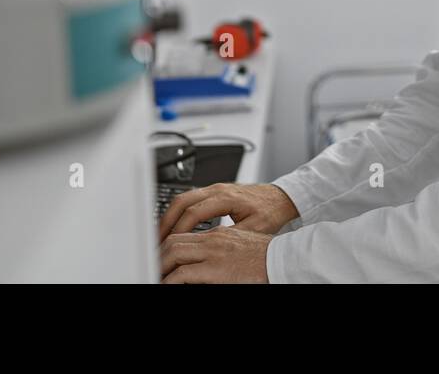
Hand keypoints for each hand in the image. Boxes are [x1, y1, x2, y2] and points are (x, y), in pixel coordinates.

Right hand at [156, 182, 299, 240]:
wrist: (282, 197)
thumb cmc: (271, 211)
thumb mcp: (254, 229)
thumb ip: (231, 237)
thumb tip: (209, 249)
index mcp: (226, 197)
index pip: (194, 212)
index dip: (179, 230)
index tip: (170, 245)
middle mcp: (218, 189)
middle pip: (181, 201)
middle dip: (166, 222)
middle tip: (157, 241)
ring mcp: (215, 188)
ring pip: (183, 198)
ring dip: (170, 216)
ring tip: (161, 236)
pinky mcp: (215, 192)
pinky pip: (190, 199)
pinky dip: (179, 212)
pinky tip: (175, 227)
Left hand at [160, 226, 271, 283]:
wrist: (284, 259)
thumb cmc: (267, 256)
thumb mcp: (240, 245)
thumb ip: (220, 247)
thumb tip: (204, 261)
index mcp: (218, 233)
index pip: (183, 233)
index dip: (165, 244)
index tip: (158, 255)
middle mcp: (213, 239)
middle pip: (173, 240)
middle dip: (157, 254)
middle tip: (150, 266)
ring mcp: (214, 252)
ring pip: (173, 252)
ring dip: (159, 265)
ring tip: (154, 275)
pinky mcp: (216, 269)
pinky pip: (182, 273)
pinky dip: (169, 280)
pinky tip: (166, 284)